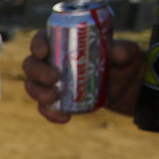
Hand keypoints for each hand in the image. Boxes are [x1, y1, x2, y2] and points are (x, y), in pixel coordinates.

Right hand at [22, 31, 143, 123]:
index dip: (37, 44)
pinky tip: (63, 118)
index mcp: (62, 43)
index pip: (41, 40)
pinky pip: (44, 108)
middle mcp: (50, 62)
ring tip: (53, 98)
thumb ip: (124, 51)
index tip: (44, 51)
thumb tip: (117, 52)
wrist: (126, 88)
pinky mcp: (55, 101)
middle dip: (37, 72)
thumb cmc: (123, 63)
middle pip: (31, 64)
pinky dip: (50, 113)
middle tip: (53, 78)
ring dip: (38, 93)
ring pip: (32, 86)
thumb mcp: (127, 54)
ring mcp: (50, 83)